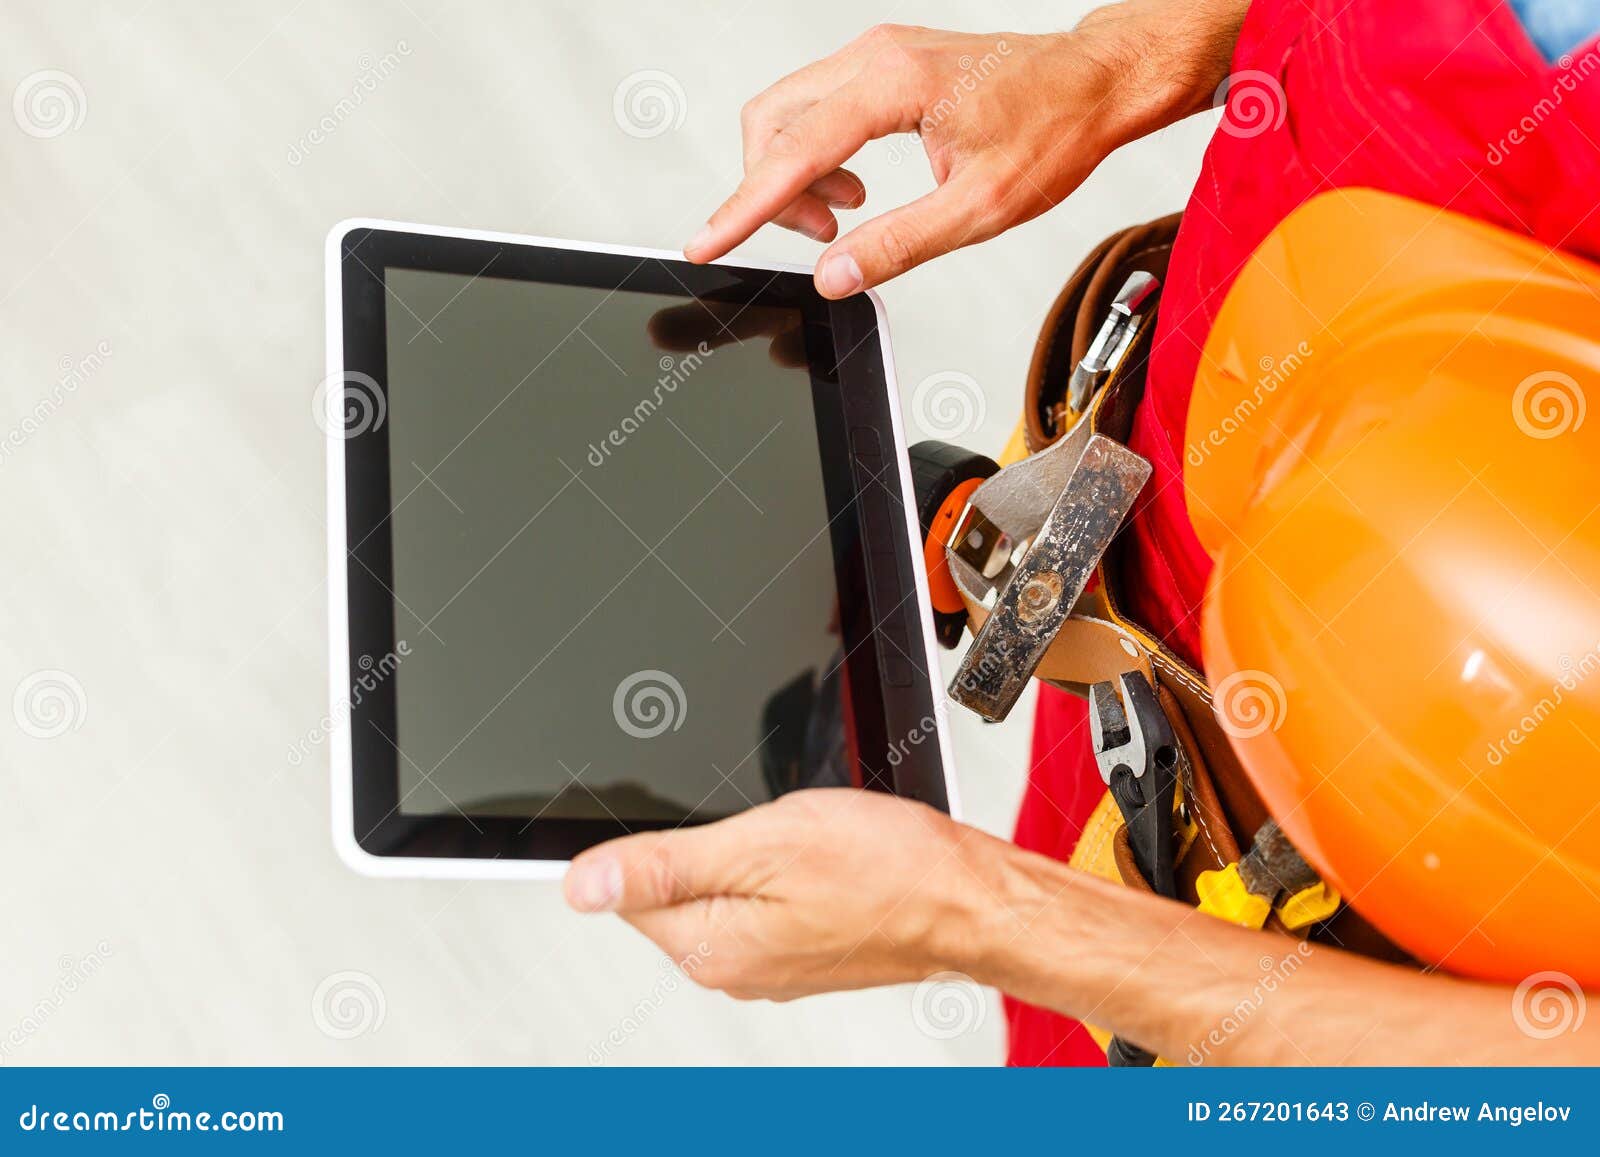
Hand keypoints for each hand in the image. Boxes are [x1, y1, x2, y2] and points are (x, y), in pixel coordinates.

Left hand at [562, 788, 1009, 999]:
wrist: (970, 900)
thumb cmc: (888, 869)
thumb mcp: (762, 845)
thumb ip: (664, 864)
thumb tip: (580, 886)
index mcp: (709, 947)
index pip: (630, 887)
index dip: (658, 833)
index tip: (713, 817)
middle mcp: (732, 969)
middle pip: (676, 887)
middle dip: (710, 841)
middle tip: (772, 824)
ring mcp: (770, 966)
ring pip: (725, 887)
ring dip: (750, 852)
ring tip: (804, 838)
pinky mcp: (802, 952)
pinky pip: (764, 899)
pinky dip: (782, 870)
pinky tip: (823, 856)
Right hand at [684, 3, 1247, 297]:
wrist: (1096, 84)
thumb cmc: (1053, 130)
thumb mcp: (980, 207)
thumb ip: (899, 244)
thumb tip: (836, 275)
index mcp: (893, 87)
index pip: (793, 152)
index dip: (744, 206)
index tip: (706, 242)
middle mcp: (875, 58)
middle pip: (772, 122)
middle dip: (772, 190)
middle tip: (819, 240)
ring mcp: (877, 56)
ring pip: (789, 113)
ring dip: (797, 175)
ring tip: (842, 220)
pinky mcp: (885, 65)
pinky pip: (820, 107)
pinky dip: (819, 155)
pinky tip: (857, 191)